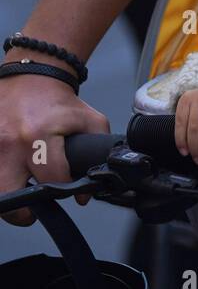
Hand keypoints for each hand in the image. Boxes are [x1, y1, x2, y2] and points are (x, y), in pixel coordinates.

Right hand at [0, 73, 109, 225]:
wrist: (31, 76)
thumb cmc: (58, 101)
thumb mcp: (89, 120)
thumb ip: (97, 153)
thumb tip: (84, 193)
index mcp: (39, 134)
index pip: (51, 179)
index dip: (64, 191)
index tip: (69, 194)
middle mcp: (11, 142)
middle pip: (10, 195)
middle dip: (22, 212)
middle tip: (31, 211)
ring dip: (7, 201)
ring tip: (19, 199)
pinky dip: (2, 179)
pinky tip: (11, 178)